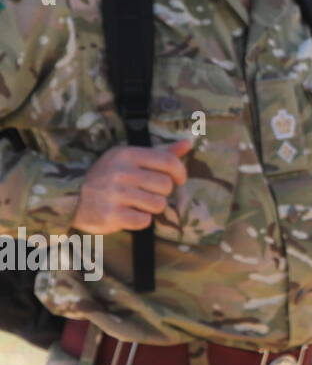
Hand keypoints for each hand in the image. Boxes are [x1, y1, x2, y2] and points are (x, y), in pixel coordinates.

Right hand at [72, 140, 192, 233]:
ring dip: (151, 207)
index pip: (168, 161)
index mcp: (127, 155)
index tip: (179, 179)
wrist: (70, 198)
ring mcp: (115, 195)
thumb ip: (160, 152)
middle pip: (166, 185)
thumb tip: (188, 143)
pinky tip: (129, 214)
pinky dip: (141, 220)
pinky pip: (145, 221)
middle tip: (146, 192)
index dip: (180, 172)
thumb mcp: (129, 158)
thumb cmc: (107, 176)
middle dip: (161, 192)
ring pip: (158, 204)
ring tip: (136, 203)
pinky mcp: (112, 216)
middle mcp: (121, 173)